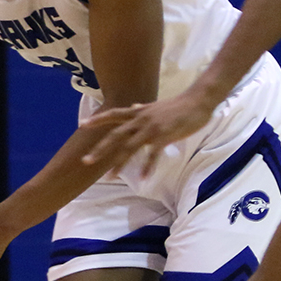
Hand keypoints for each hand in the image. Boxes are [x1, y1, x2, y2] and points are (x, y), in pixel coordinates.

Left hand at [80, 92, 217, 177]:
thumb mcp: (156, 106)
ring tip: (110, 176)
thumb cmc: (179, 105)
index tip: (82, 125)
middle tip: (86, 161)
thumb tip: (134, 105)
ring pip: (130, 147)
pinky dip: (148, 167)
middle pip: (116, 135)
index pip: (113, 114)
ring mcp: (151, 128)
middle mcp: (141, 119)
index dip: (98, 119)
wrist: (198, 101)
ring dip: (119, 163)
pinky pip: (153, 154)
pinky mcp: (164, 136)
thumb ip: (143, 108)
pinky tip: (143, 178)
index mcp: (138, 112)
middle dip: (101, 149)